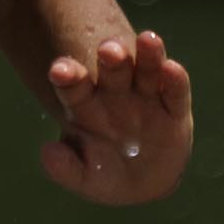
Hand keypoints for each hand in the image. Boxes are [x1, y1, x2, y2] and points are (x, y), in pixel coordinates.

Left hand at [40, 27, 192, 203]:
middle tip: (108, 50)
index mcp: (87, 105)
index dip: (68, 77)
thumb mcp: (84, 177)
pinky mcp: (174, 109)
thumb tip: (48, 152)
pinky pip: (175, 92)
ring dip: (148, 55)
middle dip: (111, 58)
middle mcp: (116, 94)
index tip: (59, 71)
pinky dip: (174, 79)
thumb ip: (65, 167)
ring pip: (147, 70)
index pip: (75, 86)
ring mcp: (146, 98)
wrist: (143, 184)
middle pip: (112, 70)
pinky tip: (172, 68)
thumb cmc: (106, 173)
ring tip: (148, 39)